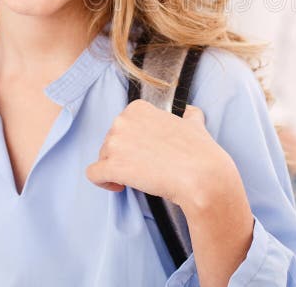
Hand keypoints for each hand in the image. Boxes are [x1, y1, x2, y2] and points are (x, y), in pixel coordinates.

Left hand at [85, 100, 242, 213]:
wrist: (201, 176)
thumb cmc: (198, 151)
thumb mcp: (194, 124)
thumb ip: (188, 115)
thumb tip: (190, 112)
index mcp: (138, 108)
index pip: (123, 124)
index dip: (133, 140)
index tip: (144, 151)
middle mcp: (122, 121)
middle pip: (110, 141)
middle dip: (123, 155)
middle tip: (143, 166)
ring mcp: (115, 143)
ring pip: (102, 157)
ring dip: (115, 168)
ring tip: (135, 177)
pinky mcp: (111, 167)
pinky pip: (94, 174)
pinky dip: (103, 182)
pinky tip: (120, 186)